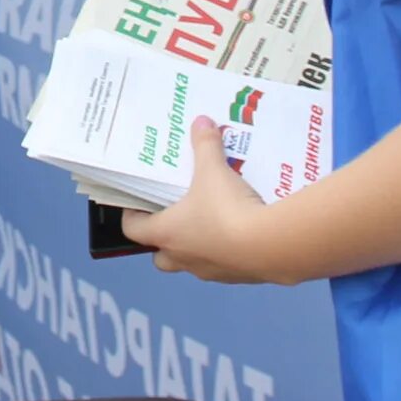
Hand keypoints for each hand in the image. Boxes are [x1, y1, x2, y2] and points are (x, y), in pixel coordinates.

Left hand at [122, 119, 275, 282]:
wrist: (269, 246)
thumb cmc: (226, 209)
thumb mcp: (214, 170)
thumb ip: (206, 145)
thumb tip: (201, 122)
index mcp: (166, 233)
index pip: (133, 230)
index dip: (132, 216)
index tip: (138, 204)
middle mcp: (182, 257)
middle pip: (160, 256)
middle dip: (164, 239)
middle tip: (174, 217)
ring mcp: (209, 272)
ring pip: (191, 263)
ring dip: (195, 247)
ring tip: (210, 221)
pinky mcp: (236, 278)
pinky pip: (222, 266)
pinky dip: (225, 253)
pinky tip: (240, 233)